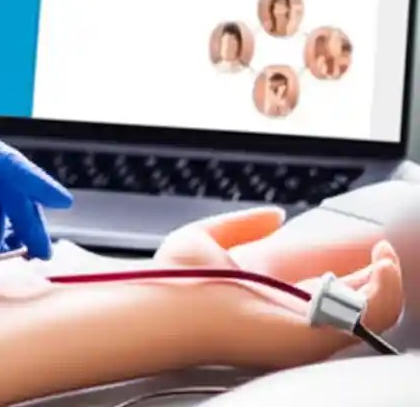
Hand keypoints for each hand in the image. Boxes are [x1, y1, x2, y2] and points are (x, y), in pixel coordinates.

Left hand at [154, 208, 404, 368]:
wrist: (159, 303)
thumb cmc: (171, 281)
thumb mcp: (207, 239)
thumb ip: (241, 225)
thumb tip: (275, 214)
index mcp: (274, 296)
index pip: (328, 285)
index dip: (351, 264)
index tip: (367, 243)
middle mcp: (293, 316)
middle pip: (354, 300)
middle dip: (378, 275)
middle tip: (384, 249)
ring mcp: (305, 328)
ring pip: (370, 313)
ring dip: (388, 281)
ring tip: (386, 255)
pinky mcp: (313, 334)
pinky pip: (368, 320)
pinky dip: (386, 291)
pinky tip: (382, 265)